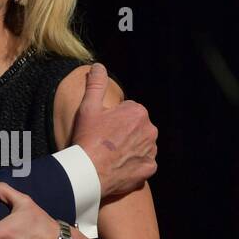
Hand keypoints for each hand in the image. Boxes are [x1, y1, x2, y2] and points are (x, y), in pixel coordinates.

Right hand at [69, 62, 156, 197]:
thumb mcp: (88, 107)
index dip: (113, 120)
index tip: (102, 129)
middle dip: (124, 133)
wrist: (88, 173)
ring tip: (111, 156)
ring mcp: (151, 151)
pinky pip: (144, 164)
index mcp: (138, 112)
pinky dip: (134, 165)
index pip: (128, 112)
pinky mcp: (149, 168)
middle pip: (137, 128)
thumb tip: (99, 66)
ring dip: (130, 148)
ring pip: (141, 145)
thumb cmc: (87, 139)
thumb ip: (96, 84)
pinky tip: (119, 167)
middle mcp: (150, 130)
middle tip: (105, 142)